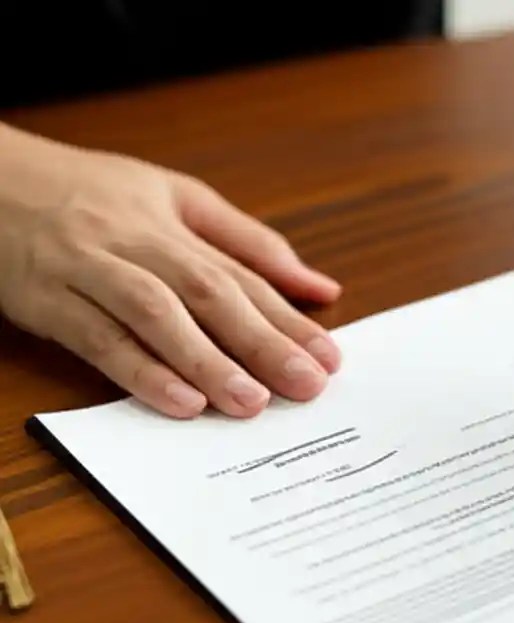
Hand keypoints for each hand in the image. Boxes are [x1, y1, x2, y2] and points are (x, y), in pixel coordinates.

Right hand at [0, 125, 342, 418]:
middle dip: (264, 341)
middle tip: (306, 385)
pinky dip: (139, 370)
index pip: (243, 273)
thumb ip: (247, 243)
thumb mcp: (172, 196)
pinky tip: (178, 401)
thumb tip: (321, 286)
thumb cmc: (87, 191)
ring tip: (249, 402)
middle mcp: (135, 240)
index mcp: (173, 218)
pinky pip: (97, 337)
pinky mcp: (45, 298)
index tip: (331, 357)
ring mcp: (87, 268)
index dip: (289, 317)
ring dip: (206, 360)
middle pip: (210, 291)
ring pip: (155, 314)